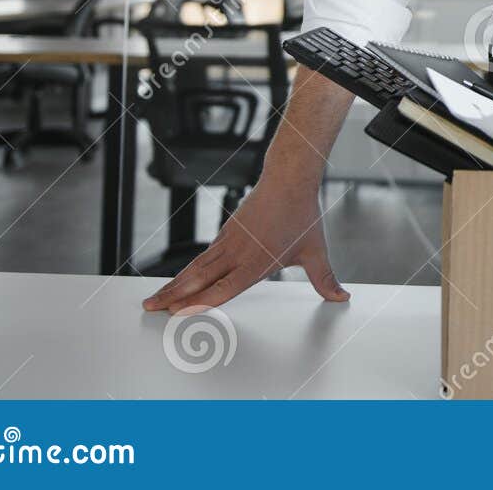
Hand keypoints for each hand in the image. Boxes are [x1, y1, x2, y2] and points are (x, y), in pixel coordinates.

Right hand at [140, 176, 347, 313]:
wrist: (289, 180)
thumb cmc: (302, 216)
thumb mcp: (315, 252)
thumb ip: (325, 280)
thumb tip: (342, 299)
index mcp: (256, 263)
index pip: (223, 288)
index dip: (199, 301)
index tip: (177, 312)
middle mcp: (237, 254)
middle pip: (199, 278)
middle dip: (173, 295)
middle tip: (150, 308)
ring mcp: (228, 242)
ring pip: (196, 267)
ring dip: (174, 284)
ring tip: (153, 299)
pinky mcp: (226, 233)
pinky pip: (203, 256)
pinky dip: (187, 270)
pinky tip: (177, 280)